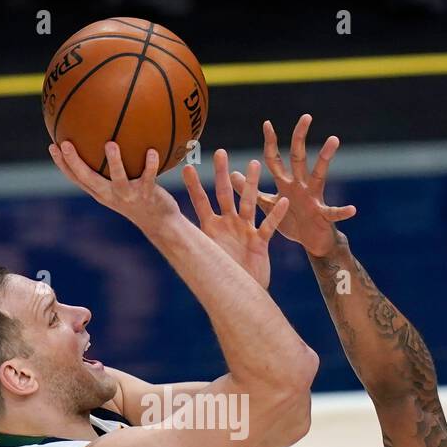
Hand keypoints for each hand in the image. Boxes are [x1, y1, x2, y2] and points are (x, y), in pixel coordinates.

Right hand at [48, 139, 179, 231]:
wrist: (159, 223)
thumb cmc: (138, 198)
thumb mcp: (121, 185)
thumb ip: (112, 167)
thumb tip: (107, 136)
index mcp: (100, 191)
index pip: (76, 178)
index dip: (62, 164)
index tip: (52, 146)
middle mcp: (110, 194)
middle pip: (87, 178)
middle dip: (74, 162)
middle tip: (65, 143)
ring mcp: (128, 195)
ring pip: (118, 178)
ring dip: (114, 162)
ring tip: (110, 145)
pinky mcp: (146, 195)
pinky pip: (148, 177)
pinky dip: (151, 165)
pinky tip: (152, 151)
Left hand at [181, 150, 288, 288]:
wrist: (240, 294)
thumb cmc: (219, 278)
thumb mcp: (202, 259)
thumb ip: (188, 246)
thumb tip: (162, 237)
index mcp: (211, 228)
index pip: (200, 202)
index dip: (194, 187)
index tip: (186, 167)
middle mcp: (228, 224)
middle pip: (225, 195)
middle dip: (222, 174)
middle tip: (221, 153)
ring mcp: (245, 231)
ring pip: (248, 204)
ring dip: (251, 186)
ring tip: (254, 164)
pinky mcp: (260, 242)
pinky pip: (269, 226)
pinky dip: (276, 216)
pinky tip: (284, 201)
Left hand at [229, 114, 356, 257]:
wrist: (311, 243)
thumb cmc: (292, 223)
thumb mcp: (268, 206)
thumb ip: (251, 191)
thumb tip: (233, 174)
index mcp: (285, 184)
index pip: (275, 160)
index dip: (271, 143)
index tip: (267, 123)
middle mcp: (300, 186)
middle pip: (298, 157)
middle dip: (299, 137)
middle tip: (305, 116)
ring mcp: (313, 198)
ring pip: (319, 174)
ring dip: (325, 157)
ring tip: (333, 139)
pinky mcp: (322, 215)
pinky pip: (333, 212)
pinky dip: (343, 211)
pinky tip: (353, 209)